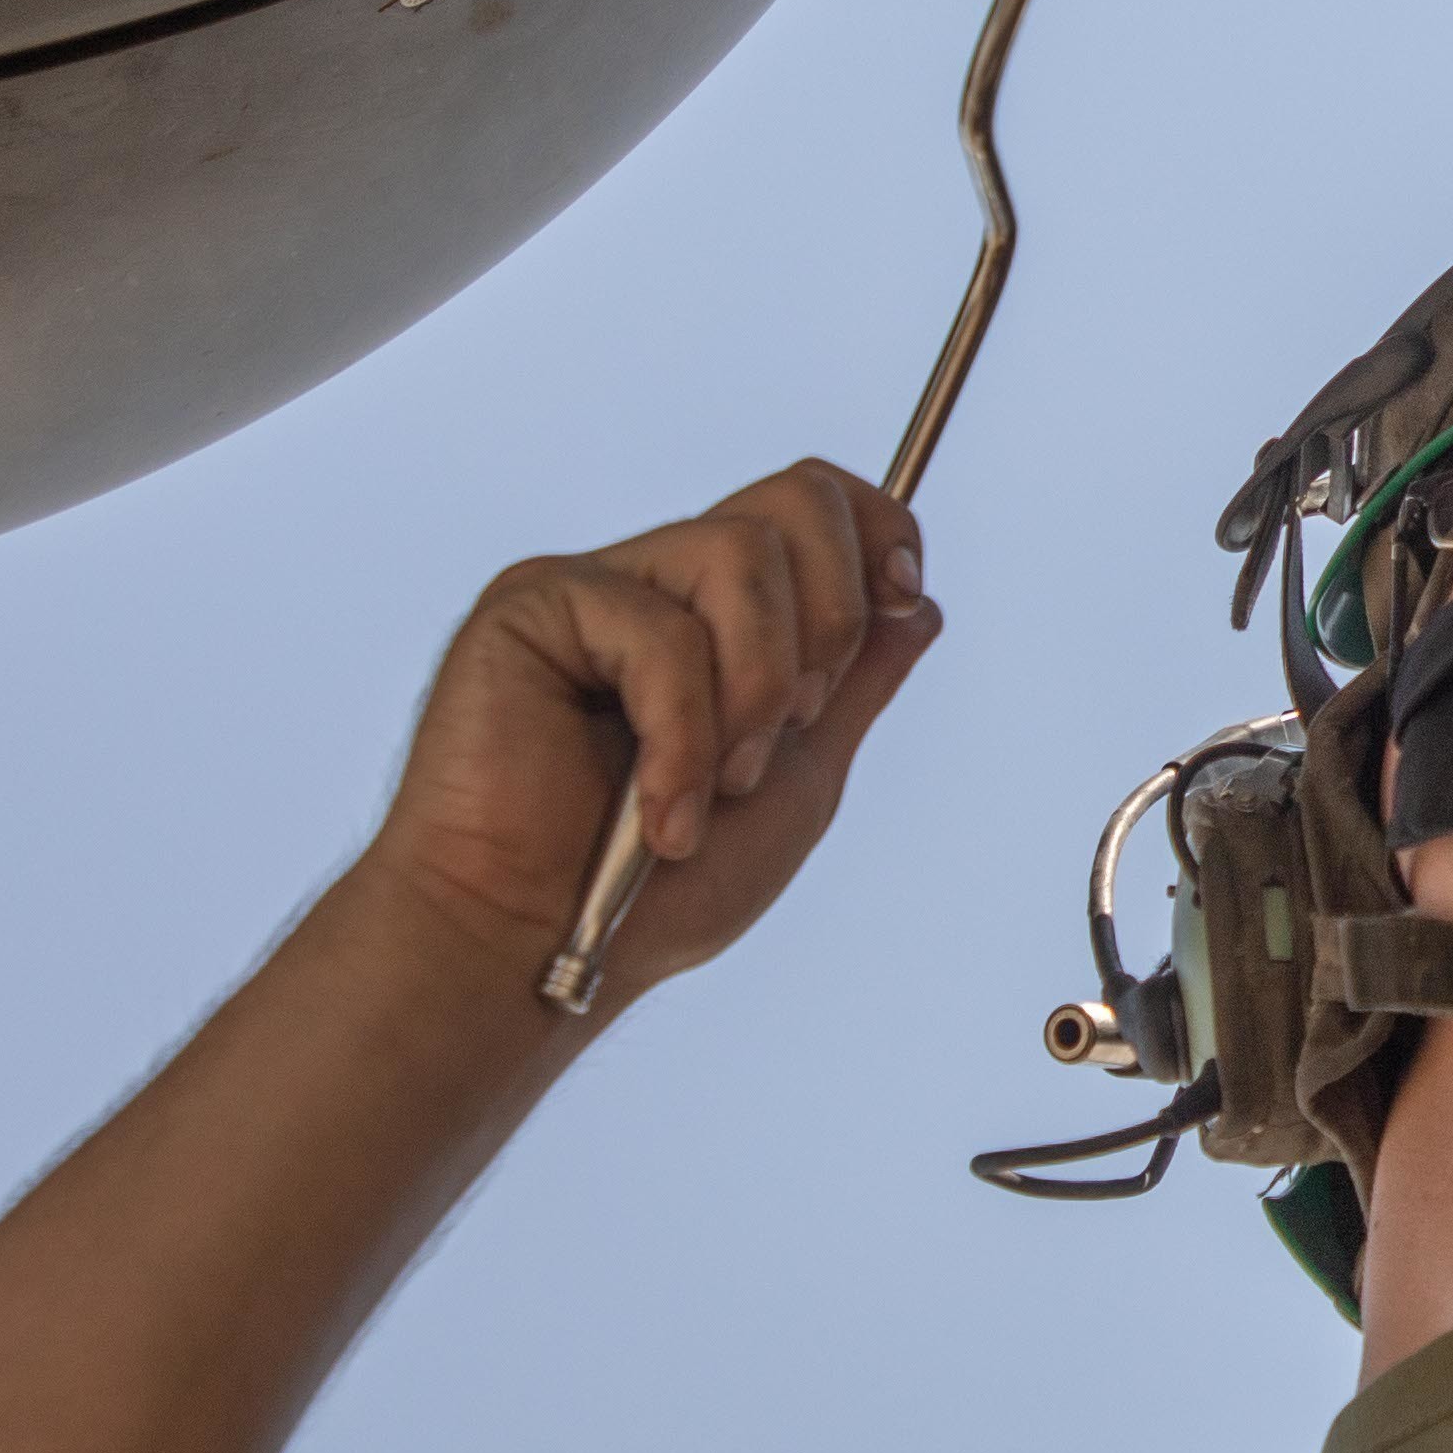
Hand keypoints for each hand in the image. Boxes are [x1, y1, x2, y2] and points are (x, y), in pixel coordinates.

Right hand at [356, 463, 930, 1004]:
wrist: (539, 955)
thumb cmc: (655, 897)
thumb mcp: (796, 784)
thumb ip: (854, 690)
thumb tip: (918, 605)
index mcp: (720, 615)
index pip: (816, 507)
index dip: (880, 532)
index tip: (901, 597)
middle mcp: (658, 582)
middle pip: (796, 498)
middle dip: (828, 621)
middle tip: (790, 726)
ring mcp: (596, 587)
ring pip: (739, 552)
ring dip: (757, 691)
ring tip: (718, 786)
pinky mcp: (534, 606)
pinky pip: (659, 629)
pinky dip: (683, 737)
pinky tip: (658, 816)